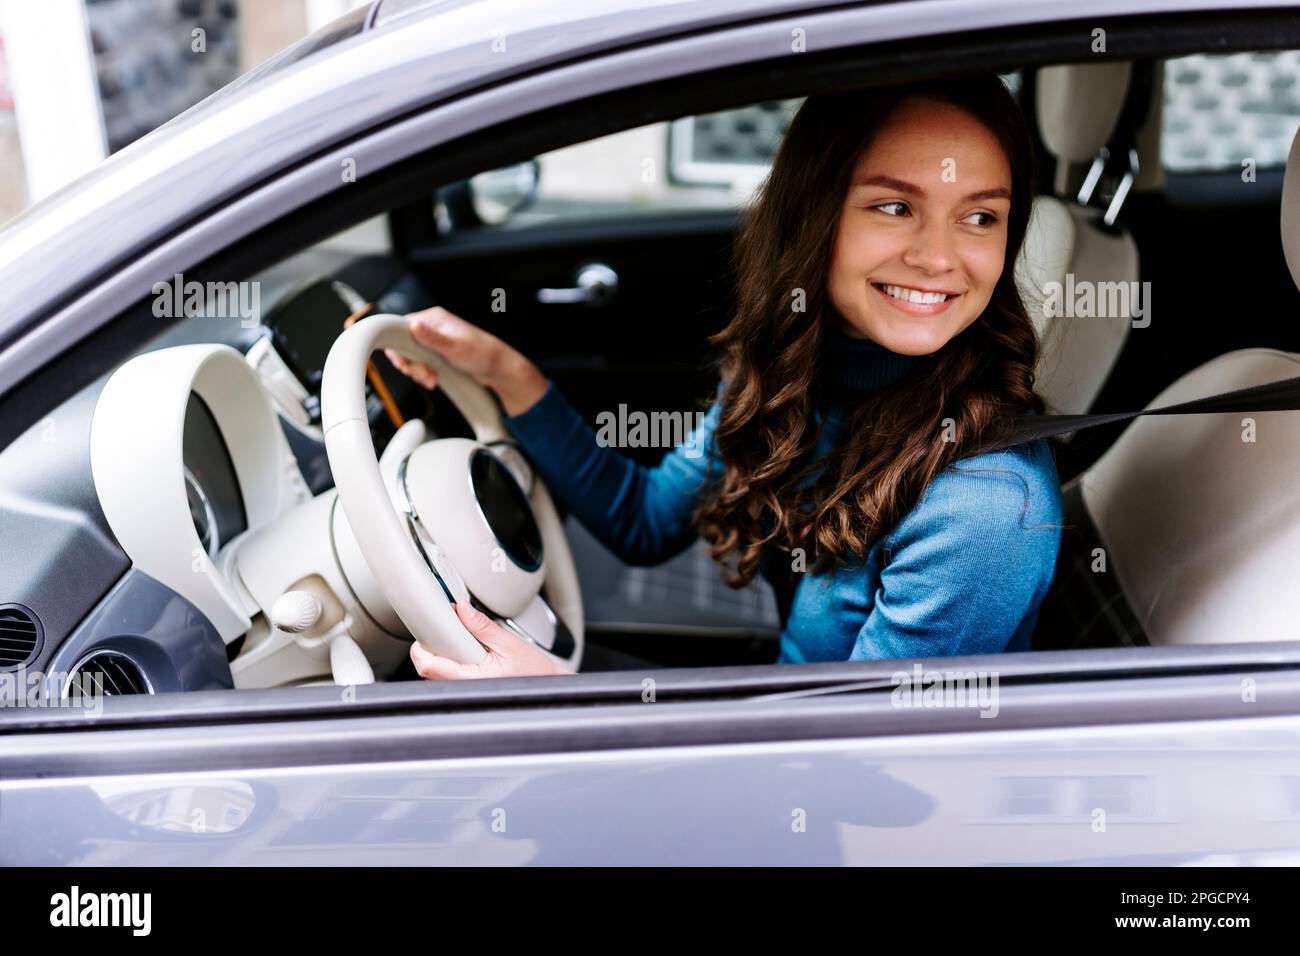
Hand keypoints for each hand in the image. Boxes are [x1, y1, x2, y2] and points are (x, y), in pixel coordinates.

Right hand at [385, 306, 547, 415]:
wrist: (498, 370)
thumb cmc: (482, 354)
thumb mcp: (455, 347)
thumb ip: (432, 338)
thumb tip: (414, 326)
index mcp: (434, 319)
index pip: (400, 327)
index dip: (398, 347)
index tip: (404, 364)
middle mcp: (432, 328)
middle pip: (403, 344)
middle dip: (409, 363)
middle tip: (422, 374)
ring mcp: (434, 341)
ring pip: (411, 356)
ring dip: (417, 371)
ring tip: (431, 379)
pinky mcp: (437, 354)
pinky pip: (420, 363)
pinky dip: (423, 374)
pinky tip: (433, 380)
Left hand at [409, 600, 574, 678]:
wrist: (544, 684)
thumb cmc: (531, 671)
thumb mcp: (508, 643)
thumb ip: (481, 626)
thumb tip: (462, 608)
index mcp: (472, 679)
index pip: (429, 666)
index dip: (421, 648)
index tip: (426, 633)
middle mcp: (464, 689)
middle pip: (427, 672)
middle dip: (430, 651)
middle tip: (443, 634)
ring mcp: (465, 692)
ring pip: (436, 676)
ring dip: (439, 658)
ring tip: (458, 646)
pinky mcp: (468, 691)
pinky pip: (447, 679)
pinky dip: (449, 665)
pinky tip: (463, 657)